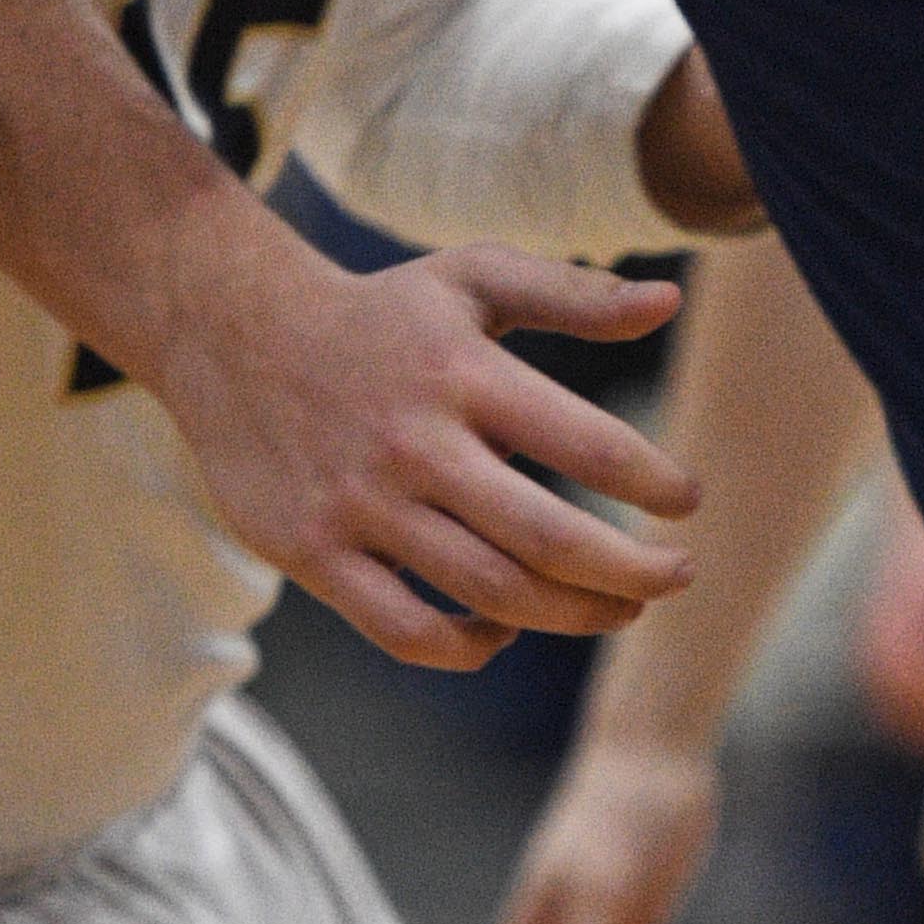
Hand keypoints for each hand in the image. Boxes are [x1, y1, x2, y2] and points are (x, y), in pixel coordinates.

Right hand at [150, 235, 696, 670]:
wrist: (232, 332)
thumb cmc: (380, 311)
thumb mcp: (472, 277)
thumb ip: (572, 293)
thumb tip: (669, 304)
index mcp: (463, 373)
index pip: (585, 441)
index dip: (653, 481)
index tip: (690, 501)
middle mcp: (415, 443)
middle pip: (547, 538)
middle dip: (632, 570)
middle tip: (679, 576)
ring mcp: (361, 505)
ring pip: (488, 593)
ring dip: (571, 613)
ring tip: (620, 605)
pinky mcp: (314, 553)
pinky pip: (404, 631)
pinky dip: (467, 646)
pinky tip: (505, 630)